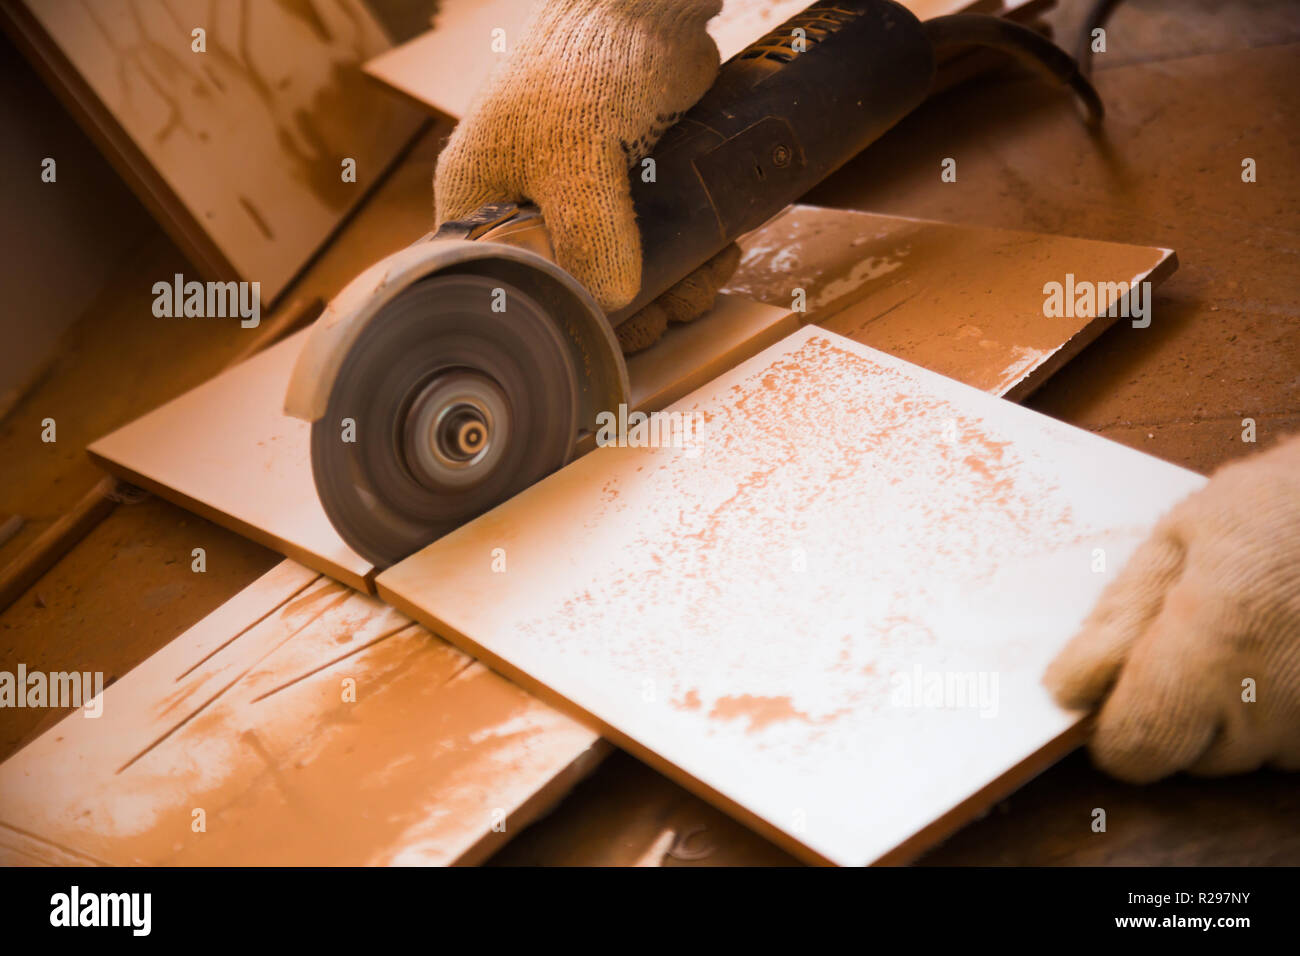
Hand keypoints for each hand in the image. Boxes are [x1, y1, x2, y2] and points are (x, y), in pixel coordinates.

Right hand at [435, 0, 723, 316]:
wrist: (644, 5)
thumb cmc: (586, 66)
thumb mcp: (575, 158)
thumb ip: (589, 235)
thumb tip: (616, 302)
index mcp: (480, 204)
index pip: (509, 292)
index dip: (563, 320)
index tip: (618, 330)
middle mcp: (523, 210)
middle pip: (574, 293)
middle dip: (634, 308)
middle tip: (676, 304)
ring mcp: (577, 202)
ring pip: (622, 276)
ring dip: (672, 286)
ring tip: (708, 272)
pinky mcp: (626, 191)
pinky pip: (654, 246)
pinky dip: (687, 256)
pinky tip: (716, 252)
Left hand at [1045, 435, 1299, 782]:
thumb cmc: (1280, 507)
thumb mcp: (1181, 536)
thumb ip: (1121, 614)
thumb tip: (1066, 687)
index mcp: (1216, 646)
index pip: (1136, 749)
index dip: (1115, 727)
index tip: (1115, 689)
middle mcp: (1275, 703)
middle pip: (1188, 758)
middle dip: (1174, 711)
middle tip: (1197, 636)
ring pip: (1241, 756)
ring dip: (1231, 714)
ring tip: (1252, 635)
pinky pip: (1287, 745)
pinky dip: (1277, 712)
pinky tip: (1285, 650)